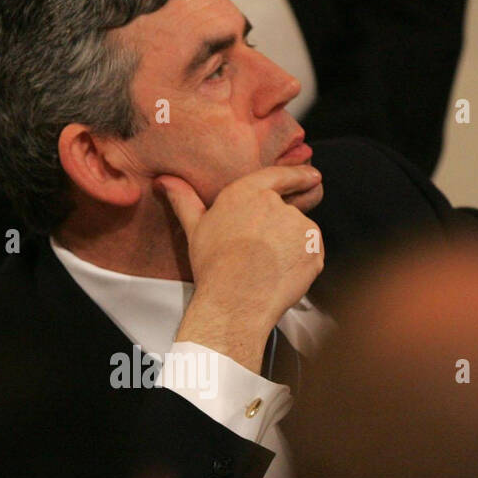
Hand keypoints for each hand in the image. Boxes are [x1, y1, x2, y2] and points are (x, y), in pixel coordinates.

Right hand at [157, 166, 323, 372]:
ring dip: (291, 246)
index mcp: (249, 192)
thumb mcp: (195, 228)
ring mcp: (299, 226)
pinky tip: (279, 274)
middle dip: (282, 227)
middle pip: (289, 210)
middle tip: (265, 250)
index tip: (311, 176)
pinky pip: (311, 253)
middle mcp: (278, 204)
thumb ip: (184, 199)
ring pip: (301, 233)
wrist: (235, 302)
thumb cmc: (213, 266)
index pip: (281, 175)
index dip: (299, 175)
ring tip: (266, 267)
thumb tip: (165, 181)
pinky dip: (301, 263)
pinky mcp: (313, 250)